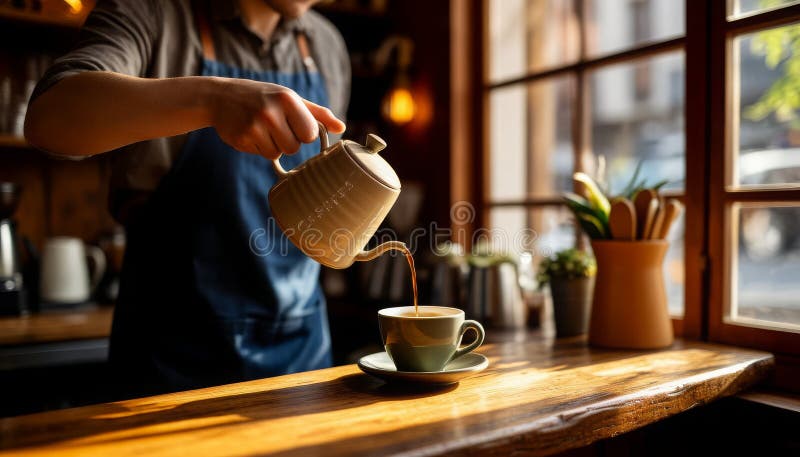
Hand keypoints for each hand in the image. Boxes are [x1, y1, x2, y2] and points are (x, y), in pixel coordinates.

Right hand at [209, 78, 344, 159]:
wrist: (220, 97)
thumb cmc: (263, 97)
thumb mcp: (290, 98)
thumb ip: (317, 114)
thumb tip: (341, 128)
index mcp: (287, 99)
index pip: (310, 133)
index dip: (304, 132)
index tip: (294, 122)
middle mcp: (270, 112)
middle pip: (294, 148)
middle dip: (288, 141)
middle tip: (275, 125)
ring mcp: (253, 126)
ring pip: (277, 154)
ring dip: (273, 145)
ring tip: (262, 128)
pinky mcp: (241, 138)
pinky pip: (262, 155)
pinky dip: (259, 147)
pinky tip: (250, 131)